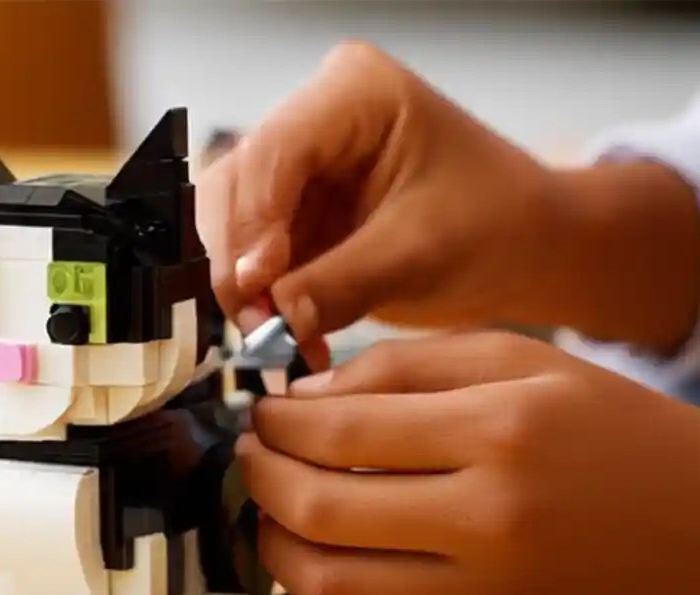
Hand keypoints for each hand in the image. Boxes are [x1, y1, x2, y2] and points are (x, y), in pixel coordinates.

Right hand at [198, 42, 699, 353]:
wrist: (526, 250)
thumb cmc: (498, 225)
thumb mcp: (421, 252)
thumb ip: (340, 281)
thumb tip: (272, 317)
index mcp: (352, 92)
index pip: (274, 151)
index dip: (254, 220)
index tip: (256, 282)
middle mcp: (311, 118)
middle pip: (235, 185)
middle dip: (239, 261)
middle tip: (255, 326)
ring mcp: (295, 167)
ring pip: (229, 224)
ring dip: (243, 288)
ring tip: (273, 341)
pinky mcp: (290, 213)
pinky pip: (249, 257)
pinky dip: (261, 302)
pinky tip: (286, 338)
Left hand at [237, 331, 699, 594]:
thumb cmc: (608, 431)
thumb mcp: (521, 361)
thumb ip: (404, 366)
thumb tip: (302, 400)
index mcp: (500, 432)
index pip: (341, 431)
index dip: (278, 423)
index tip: (263, 413)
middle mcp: (490, 520)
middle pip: (321, 510)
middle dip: (261, 477)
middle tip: (253, 454)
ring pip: (328, 585)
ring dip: (272, 545)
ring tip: (272, 509)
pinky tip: (307, 569)